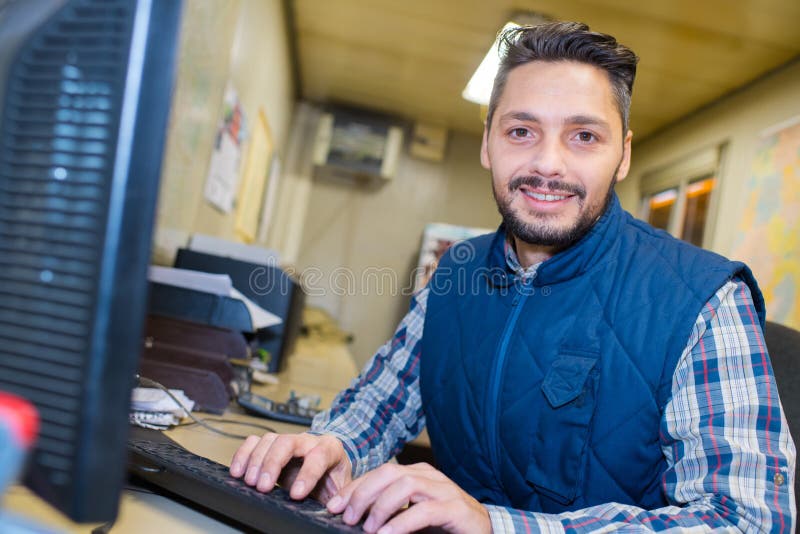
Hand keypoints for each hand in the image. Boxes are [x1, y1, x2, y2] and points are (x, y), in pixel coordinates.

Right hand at [229, 432, 351, 501]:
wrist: (328, 468)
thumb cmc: (333, 479)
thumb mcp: (341, 489)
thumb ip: (338, 497)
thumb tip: (332, 510)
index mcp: (330, 448)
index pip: (319, 455)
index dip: (307, 474)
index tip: (296, 495)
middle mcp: (308, 440)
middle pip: (288, 442)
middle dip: (273, 463)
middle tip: (263, 487)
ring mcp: (288, 440)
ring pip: (269, 440)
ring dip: (256, 461)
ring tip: (250, 482)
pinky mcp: (272, 445)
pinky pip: (255, 441)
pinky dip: (243, 454)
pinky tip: (237, 472)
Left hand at [326, 462, 490, 533]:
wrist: (485, 533)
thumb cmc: (446, 527)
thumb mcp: (413, 516)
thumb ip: (391, 512)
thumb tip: (355, 517)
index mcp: (417, 474)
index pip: (379, 472)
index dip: (354, 488)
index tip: (333, 506)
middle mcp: (430, 477)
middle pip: (388, 473)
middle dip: (362, 494)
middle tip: (346, 518)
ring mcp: (445, 491)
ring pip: (405, 485)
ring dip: (380, 507)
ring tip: (368, 528)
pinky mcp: (456, 510)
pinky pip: (425, 510)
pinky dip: (402, 522)